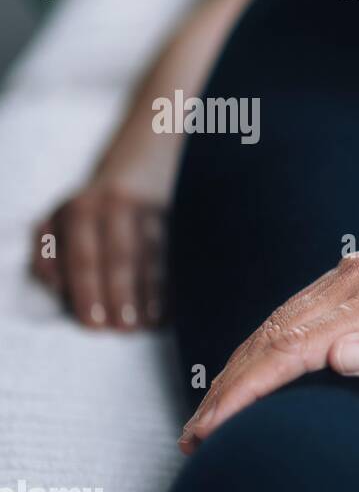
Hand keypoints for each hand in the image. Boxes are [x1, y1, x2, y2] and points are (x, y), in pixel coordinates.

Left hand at [30, 181, 167, 329]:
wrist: (141, 163)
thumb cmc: (93, 206)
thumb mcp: (60, 218)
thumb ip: (48, 252)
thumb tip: (56, 285)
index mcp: (82, 209)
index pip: (84, 256)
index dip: (88, 290)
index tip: (94, 322)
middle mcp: (118, 205)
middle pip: (121, 257)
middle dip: (122, 294)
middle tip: (124, 328)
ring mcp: (151, 209)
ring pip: (152, 256)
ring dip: (152, 293)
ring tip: (148, 323)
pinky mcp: (177, 215)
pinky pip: (175, 253)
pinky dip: (172, 282)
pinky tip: (170, 308)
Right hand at [179, 228, 358, 453]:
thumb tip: (339, 358)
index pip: (292, 351)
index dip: (247, 392)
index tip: (212, 428)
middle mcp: (358, 283)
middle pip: (272, 336)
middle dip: (228, 388)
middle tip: (195, 437)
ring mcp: (355, 275)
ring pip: (277, 321)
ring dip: (239, 367)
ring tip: (211, 413)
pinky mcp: (358, 274)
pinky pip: (295, 311)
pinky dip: (264, 344)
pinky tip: (252, 370)